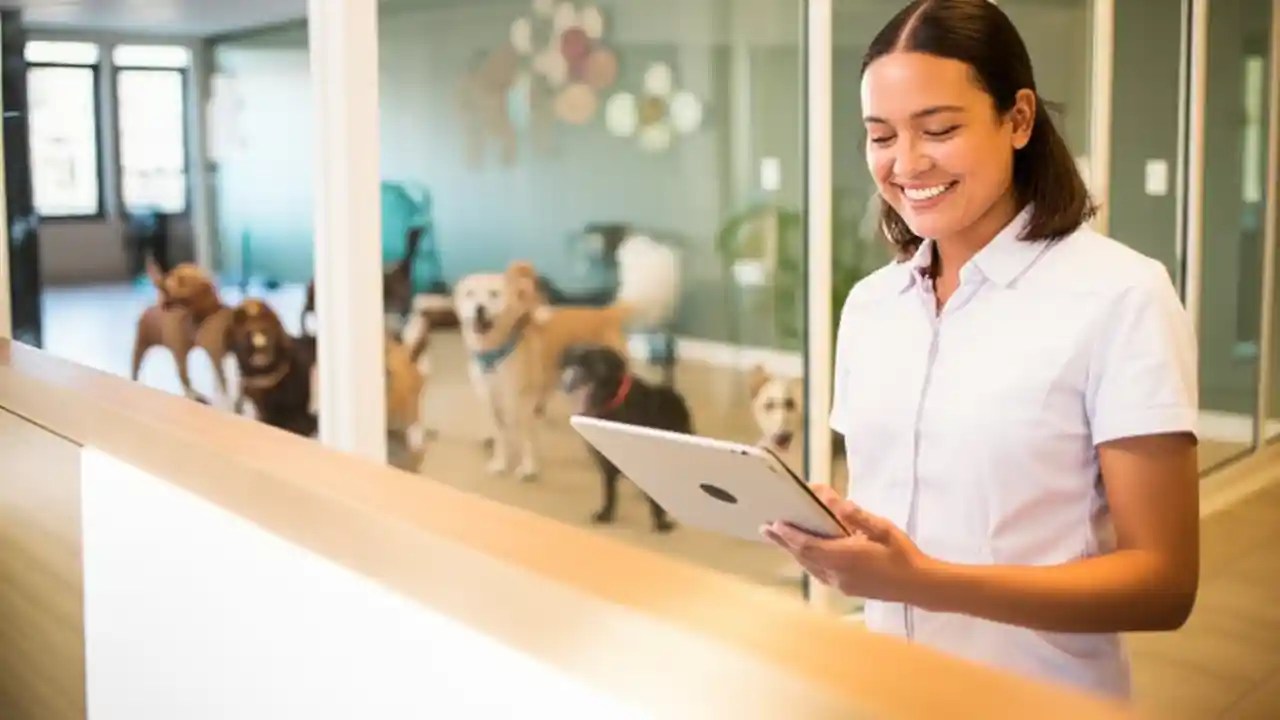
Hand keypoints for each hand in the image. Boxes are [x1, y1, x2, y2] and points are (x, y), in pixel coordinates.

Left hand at [761, 492, 933, 602]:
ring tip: (779, 538)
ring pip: (810, 567)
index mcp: (846, 557)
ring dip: (794, 552)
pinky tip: (805, 554)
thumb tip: (836, 503)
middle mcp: (838, 574)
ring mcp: (841, 584)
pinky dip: (807, 561)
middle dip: (784, 542)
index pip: (809, 546)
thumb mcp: (883, 529)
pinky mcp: (847, 589)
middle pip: (804, 557)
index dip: (790, 536)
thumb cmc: (903, 554)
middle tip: (766, 528)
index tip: (775, 524)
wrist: (919, 585)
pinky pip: (819, 573)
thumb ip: (858, 517)